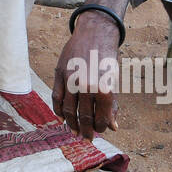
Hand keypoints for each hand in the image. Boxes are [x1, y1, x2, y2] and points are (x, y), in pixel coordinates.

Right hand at [52, 14, 120, 139]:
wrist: (95, 32)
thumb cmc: (107, 58)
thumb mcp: (114, 81)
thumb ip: (113, 105)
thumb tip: (113, 127)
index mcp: (104, 89)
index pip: (101, 118)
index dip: (101, 127)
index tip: (101, 130)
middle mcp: (87, 86)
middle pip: (84, 117)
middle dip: (87, 130)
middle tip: (87, 138)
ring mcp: (71, 80)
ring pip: (68, 110)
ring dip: (72, 124)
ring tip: (75, 131)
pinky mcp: (60, 74)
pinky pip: (56, 97)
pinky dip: (58, 110)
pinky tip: (62, 118)